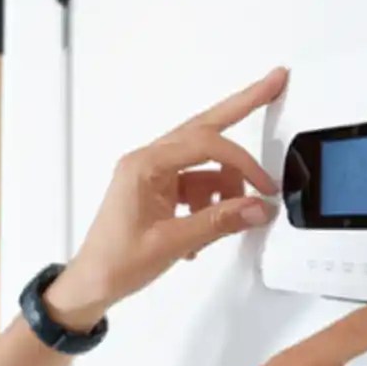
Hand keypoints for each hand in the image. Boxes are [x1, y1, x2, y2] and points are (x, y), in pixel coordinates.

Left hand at [44, 67, 288, 330]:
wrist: (92, 283)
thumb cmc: (116, 262)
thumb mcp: (171, 243)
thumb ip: (218, 222)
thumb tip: (257, 207)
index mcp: (143, 165)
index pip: (205, 144)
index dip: (241, 162)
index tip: (263, 186)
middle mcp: (147, 162)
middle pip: (204, 128)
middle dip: (241, 107)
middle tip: (274, 82)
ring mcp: (152, 175)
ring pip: (204, 163)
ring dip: (225, 187)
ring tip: (230, 217)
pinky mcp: (157, 191)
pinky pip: (196, 185)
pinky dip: (210, 203)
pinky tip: (204, 233)